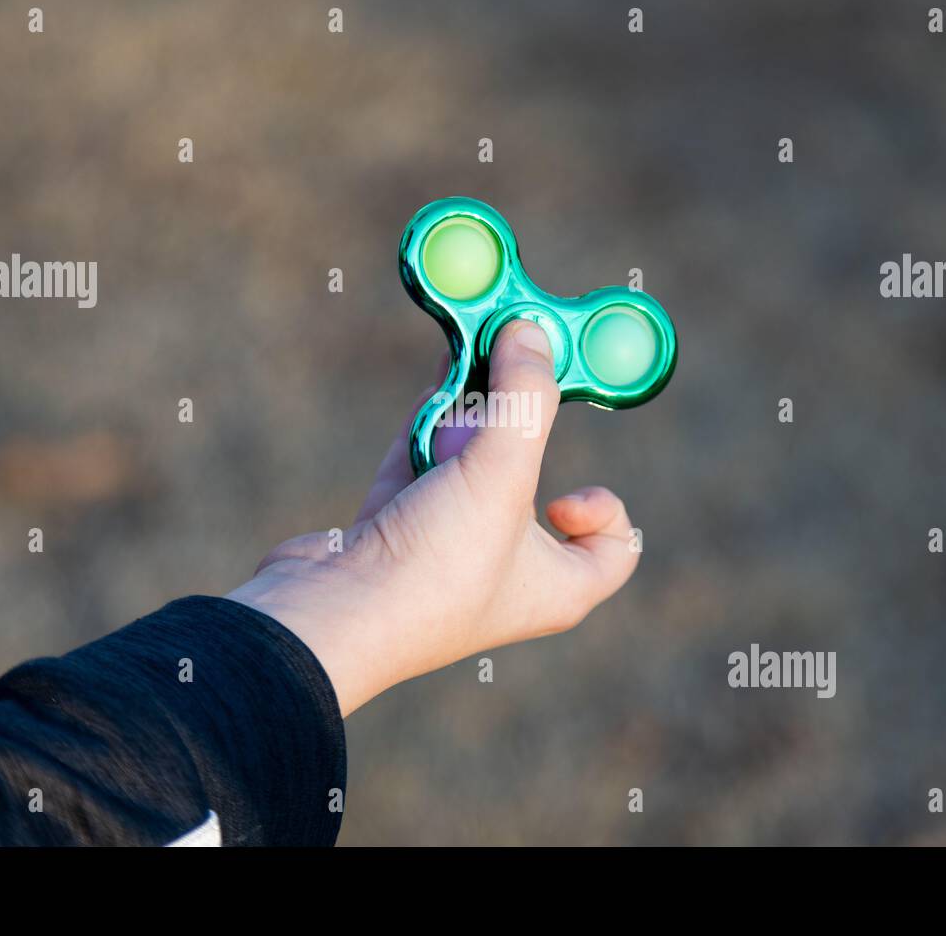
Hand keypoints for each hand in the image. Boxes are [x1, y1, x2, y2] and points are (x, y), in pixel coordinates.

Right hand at [226, 319, 639, 715]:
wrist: (330, 615)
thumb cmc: (435, 571)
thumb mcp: (501, 478)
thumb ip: (526, 400)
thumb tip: (531, 331)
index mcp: (557, 586)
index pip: (615, 550)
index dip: (606, 510)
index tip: (565, 489)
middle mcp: (507, 570)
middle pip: (532, 484)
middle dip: (521, 425)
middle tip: (517, 374)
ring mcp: (448, 549)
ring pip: (475, 466)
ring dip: (475, 412)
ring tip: (477, 354)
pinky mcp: (395, 528)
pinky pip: (424, 460)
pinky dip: (432, 420)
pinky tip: (441, 369)